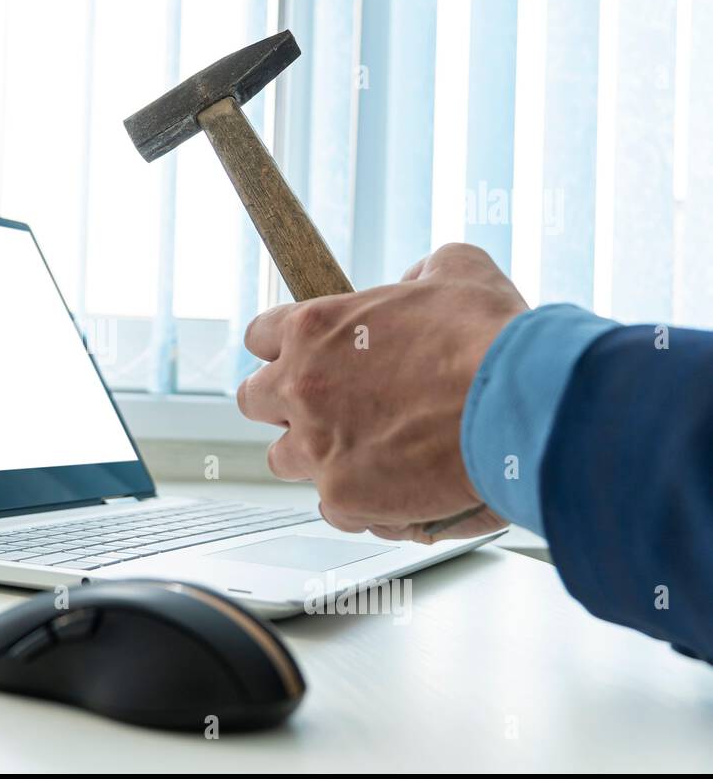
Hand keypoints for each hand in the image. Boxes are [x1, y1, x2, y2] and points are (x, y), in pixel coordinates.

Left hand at [236, 243, 527, 541]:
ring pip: (284, 459)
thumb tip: (416, 281)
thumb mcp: (458, 270)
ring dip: (314, 456)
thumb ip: (421, 274)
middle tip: (323, 407)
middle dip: (283, 405)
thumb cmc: (491, 339)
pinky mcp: (345, 497)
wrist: (522, 407)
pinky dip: (356, 502)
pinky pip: (332, 508)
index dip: (282, 347)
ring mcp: (318, 447)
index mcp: (315, 329)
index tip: (301, 357)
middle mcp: (303, 388)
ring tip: (361, 453)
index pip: (260, 336)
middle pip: (256, 401)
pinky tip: (390, 490)